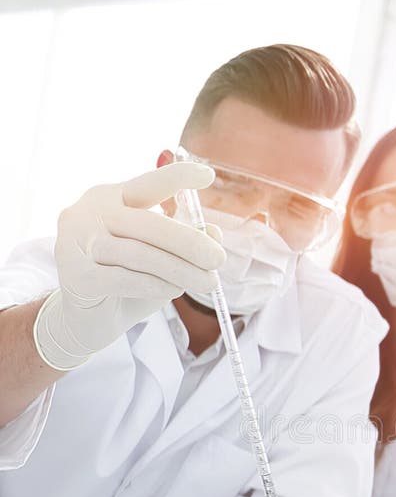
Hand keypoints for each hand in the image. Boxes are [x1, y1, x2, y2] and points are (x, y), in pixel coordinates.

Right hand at [33, 162, 225, 369]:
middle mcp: (89, 212)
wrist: (87, 320)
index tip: (208, 176)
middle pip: (148, 223)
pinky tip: (174, 290)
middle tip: (219, 260)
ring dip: (181, 270)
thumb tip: (214, 233)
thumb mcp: (160, 260)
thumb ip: (183, 243)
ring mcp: (76, 241)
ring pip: (140, 254)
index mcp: (110, 198)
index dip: (177, 177)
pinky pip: (125, 278)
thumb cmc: (127, 284)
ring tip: (207, 283)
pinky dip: (155, 285)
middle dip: (190, 243)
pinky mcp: (76, 274)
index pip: (146, 183)